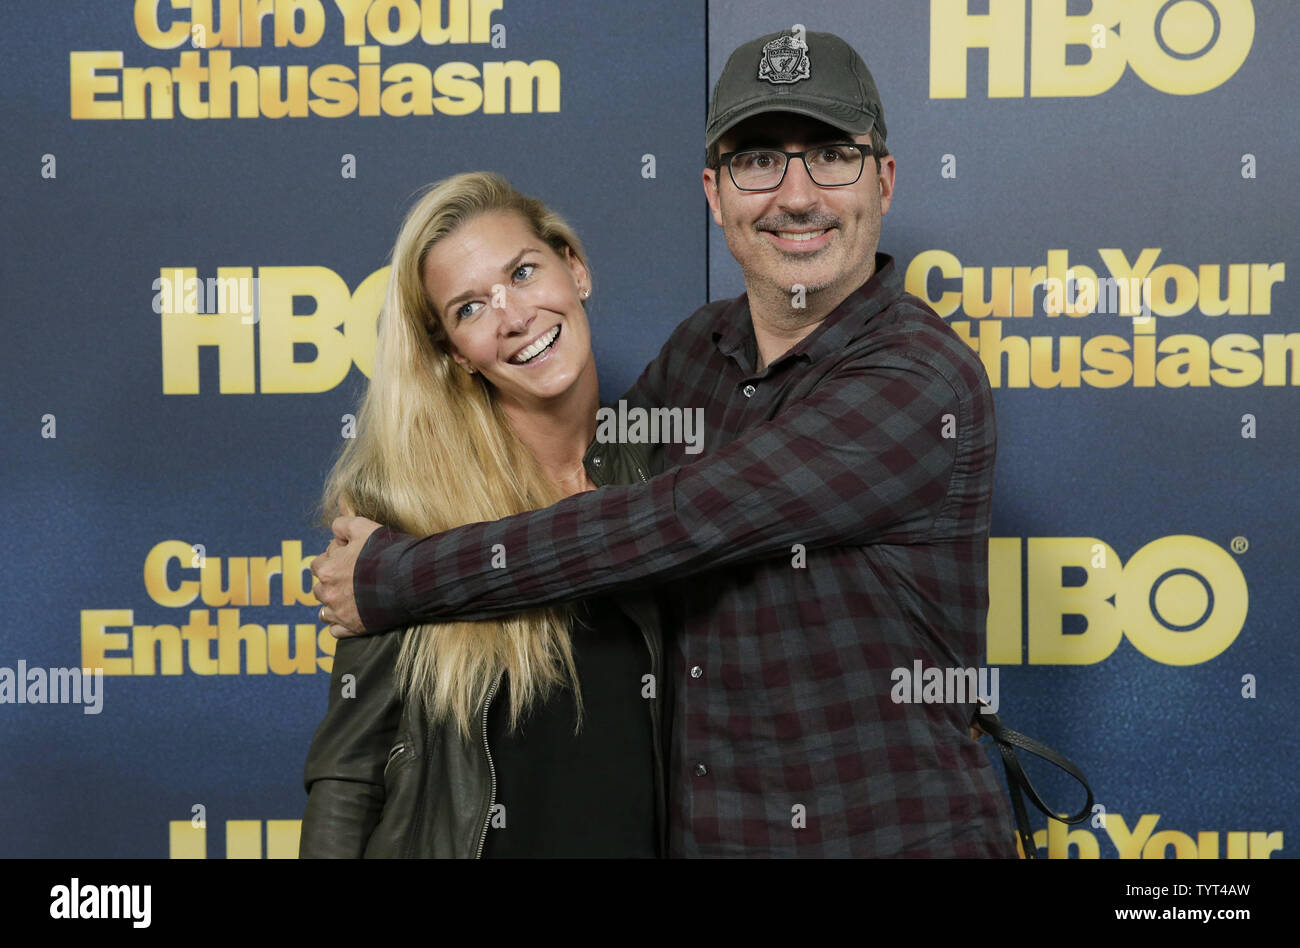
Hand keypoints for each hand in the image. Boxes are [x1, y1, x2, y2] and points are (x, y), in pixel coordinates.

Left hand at [311, 514, 382, 637]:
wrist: (409, 581)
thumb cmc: (387, 553)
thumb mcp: (364, 527)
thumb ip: (343, 525)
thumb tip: (334, 529)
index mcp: (327, 569)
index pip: (318, 564)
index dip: (334, 559)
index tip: (349, 558)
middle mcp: (328, 593)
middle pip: (320, 589)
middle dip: (332, 583)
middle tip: (351, 578)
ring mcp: (339, 613)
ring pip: (324, 612)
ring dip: (333, 605)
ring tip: (351, 599)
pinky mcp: (352, 628)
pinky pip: (336, 631)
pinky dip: (341, 625)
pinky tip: (353, 616)